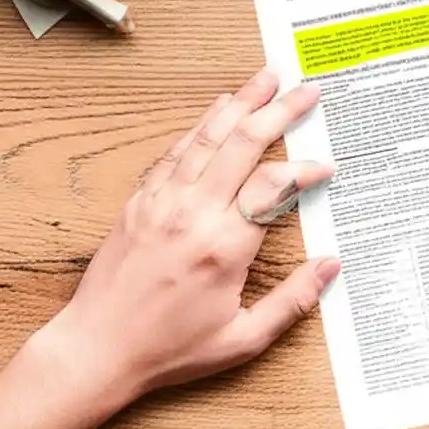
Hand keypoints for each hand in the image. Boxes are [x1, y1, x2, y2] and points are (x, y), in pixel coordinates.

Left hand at [35, 70, 338, 402]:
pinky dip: (201, 126)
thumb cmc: (170, 350)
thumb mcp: (243, 338)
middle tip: (305, 90)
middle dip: (279, 111)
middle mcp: (192, 214)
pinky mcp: (139, 202)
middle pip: (242, 143)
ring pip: (206, 137)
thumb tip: (331, 266)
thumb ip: (294, 300)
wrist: (97, 349)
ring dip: (240, 103)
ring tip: (265, 78)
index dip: (306, 170)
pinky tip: (218, 109)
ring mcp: (162, 202)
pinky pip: (175, 152)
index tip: (325, 167)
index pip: (274, 186)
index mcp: (223, 247)